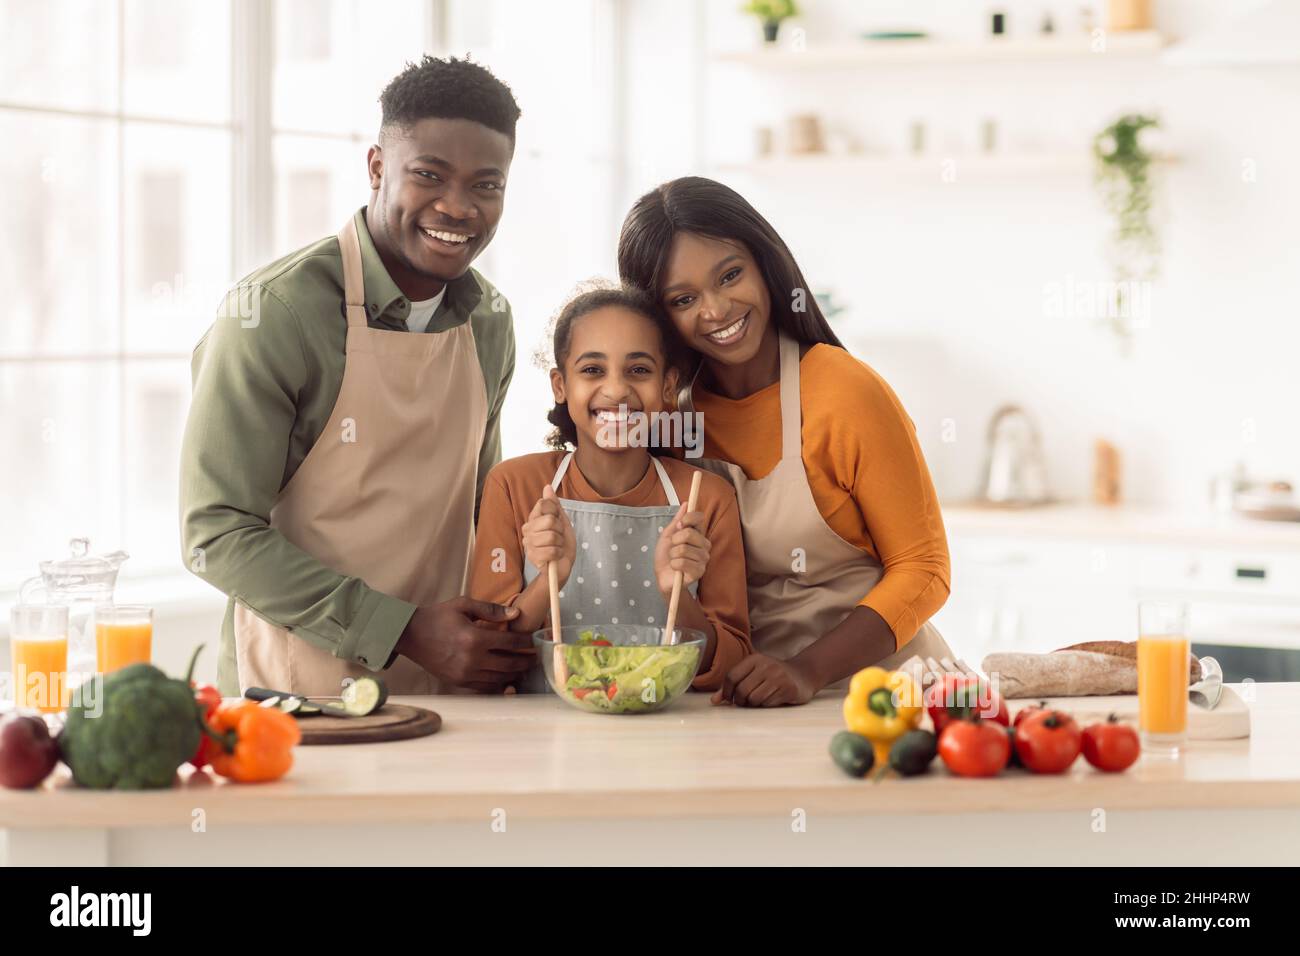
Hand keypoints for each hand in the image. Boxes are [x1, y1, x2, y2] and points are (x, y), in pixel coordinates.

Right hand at [397, 596, 532, 691]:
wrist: (410, 635)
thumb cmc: (437, 617)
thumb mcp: (463, 605)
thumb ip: (491, 610)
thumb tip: (515, 615)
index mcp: (474, 638)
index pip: (510, 642)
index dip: (526, 642)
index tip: (534, 640)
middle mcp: (472, 659)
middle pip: (509, 664)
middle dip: (526, 661)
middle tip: (535, 657)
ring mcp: (465, 673)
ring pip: (499, 678)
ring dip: (515, 674)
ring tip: (524, 667)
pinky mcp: (459, 682)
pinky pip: (485, 686)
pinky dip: (499, 682)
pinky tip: (506, 677)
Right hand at [522, 485, 575, 586]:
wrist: (562, 565)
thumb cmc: (562, 544)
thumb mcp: (562, 521)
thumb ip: (554, 505)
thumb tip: (548, 487)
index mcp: (533, 519)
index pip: (544, 505)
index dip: (556, 513)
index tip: (558, 522)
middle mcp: (527, 530)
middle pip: (549, 520)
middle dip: (560, 530)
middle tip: (559, 538)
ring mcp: (528, 544)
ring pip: (551, 536)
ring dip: (560, 543)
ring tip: (557, 547)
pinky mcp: (532, 558)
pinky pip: (551, 550)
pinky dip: (558, 554)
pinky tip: (555, 556)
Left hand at [653, 502, 709, 594]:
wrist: (663, 577)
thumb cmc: (666, 556)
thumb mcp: (667, 536)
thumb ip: (677, 521)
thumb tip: (686, 504)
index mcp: (698, 534)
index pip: (699, 517)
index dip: (687, 519)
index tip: (679, 525)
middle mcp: (704, 545)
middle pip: (689, 533)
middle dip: (674, 541)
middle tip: (673, 548)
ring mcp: (703, 558)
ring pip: (683, 549)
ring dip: (672, 555)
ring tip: (674, 559)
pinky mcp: (699, 571)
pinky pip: (682, 562)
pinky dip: (674, 565)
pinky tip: (676, 568)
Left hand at [710, 653, 817, 706]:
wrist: (803, 675)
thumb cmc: (773, 675)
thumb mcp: (754, 673)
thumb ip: (734, 684)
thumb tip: (714, 701)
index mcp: (754, 659)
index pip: (731, 676)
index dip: (726, 691)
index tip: (729, 699)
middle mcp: (765, 665)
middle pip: (741, 690)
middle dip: (740, 701)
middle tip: (745, 702)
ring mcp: (777, 677)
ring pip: (753, 699)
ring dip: (753, 704)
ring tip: (759, 699)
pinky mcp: (788, 688)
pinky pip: (767, 704)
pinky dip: (766, 705)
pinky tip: (772, 699)